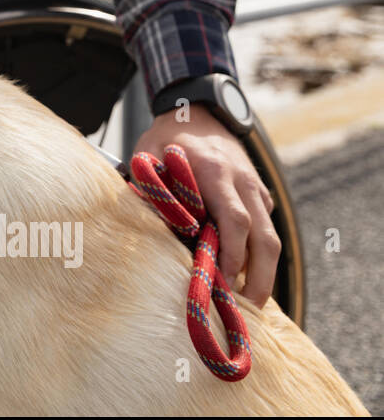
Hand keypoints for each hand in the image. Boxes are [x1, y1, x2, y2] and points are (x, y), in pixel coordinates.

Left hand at [133, 106, 280, 306]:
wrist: (198, 110)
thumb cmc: (166, 138)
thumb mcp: (148, 156)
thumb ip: (151, 190)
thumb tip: (153, 229)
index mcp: (216, 173)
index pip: (235, 221)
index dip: (233, 255)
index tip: (222, 282)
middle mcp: (244, 182)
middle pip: (264, 238)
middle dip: (259, 277)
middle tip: (247, 310)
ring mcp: (256, 188)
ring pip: (271, 236)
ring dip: (264, 272)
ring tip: (249, 303)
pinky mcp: (259, 194)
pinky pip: (266, 228)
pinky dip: (260, 254)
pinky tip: (245, 277)